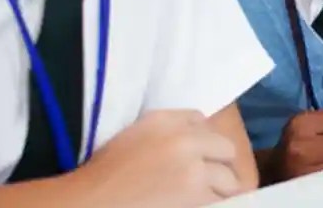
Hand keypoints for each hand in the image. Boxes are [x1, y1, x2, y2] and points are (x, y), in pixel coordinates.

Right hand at [73, 110, 243, 207]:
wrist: (92, 203)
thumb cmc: (105, 173)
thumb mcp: (136, 134)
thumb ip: (170, 126)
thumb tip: (199, 129)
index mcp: (166, 122)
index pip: (203, 121)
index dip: (202, 140)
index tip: (198, 154)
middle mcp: (186, 143)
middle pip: (226, 149)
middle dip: (221, 164)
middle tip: (210, 178)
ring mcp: (195, 174)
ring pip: (230, 181)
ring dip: (220, 189)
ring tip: (202, 196)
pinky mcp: (196, 200)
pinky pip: (220, 203)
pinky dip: (213, 204)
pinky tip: (199, 204)